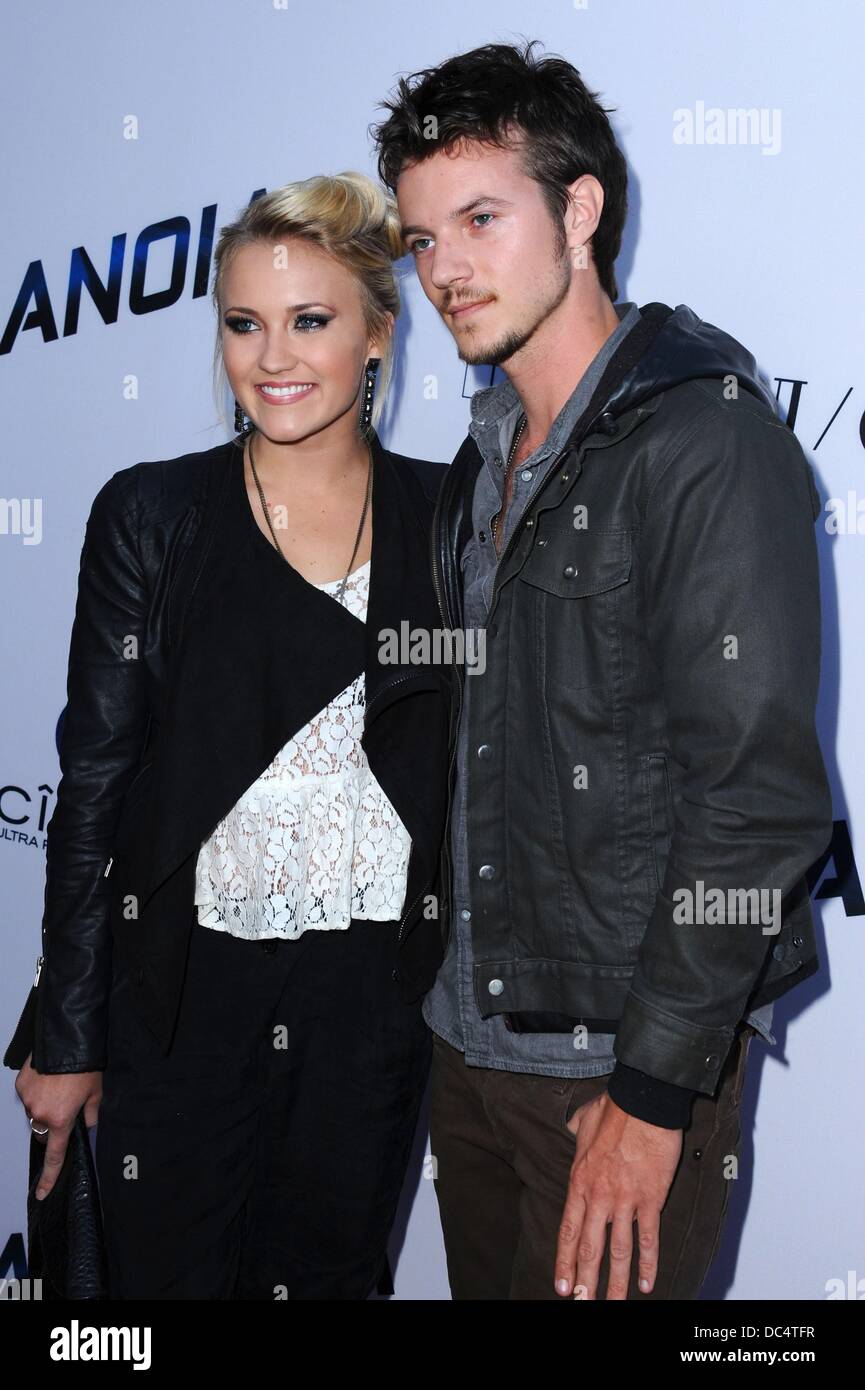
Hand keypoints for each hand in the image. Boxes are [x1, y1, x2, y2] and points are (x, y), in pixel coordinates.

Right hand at [15, 1053, 102, 1199]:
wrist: (67, 1039)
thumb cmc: (86, 1066)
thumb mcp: (96, 1093)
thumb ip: (91, 1115)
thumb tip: (89, 1128)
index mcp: (60, 1120)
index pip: (54, 1156)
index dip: (48, 1177)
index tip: (41, 1193)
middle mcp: (40, 1114)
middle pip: (42, 1134)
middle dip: (51, 1128)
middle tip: (65, 1110)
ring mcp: (28, 1100)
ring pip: (34, 1114)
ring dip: (43, 1109)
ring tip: (58, 1088)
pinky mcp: (20, 1085)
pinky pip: (28, 1097)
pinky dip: (36, 1093)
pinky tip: (48, 1079)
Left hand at [554, 1090, 681, 1298]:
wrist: (643, 1101)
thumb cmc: (614, 1108)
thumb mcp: (582, 1121)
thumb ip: (575, 1133)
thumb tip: (570, 1129)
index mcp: (579, 1181)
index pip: (568, 1230)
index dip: (564, 1261)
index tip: (562, 1286)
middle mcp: (599, 1196)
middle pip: (590, 1248)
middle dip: (586, 1281)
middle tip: (583, 1304)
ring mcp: (625, 1200)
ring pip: (618, 1251)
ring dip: (615, 1282)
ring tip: (613, 1304)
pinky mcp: (651, 1199)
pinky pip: (648, 1238)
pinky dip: (648, 1263)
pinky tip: (647, 1283)